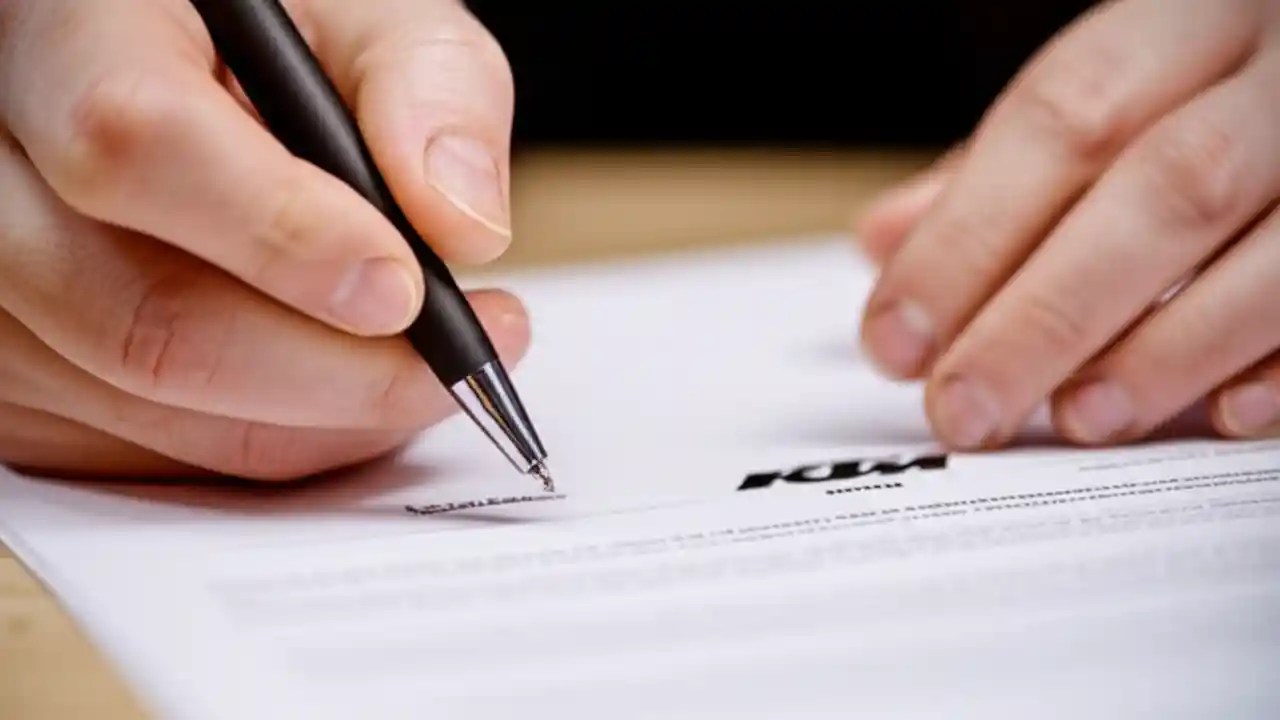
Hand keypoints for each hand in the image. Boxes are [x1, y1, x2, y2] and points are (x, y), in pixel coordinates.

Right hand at [0, 0, 526, 479]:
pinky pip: (133, 452)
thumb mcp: (380, 16)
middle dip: (332, 375)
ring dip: (316, 422)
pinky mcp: (18, 364)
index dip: (280, 236)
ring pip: (140, 404)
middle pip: (136, 317)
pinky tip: (337, 393)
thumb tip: (460, 229)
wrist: (211, 69)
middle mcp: (0, 157)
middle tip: (459, 364)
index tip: (406, 290)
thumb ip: (433, 91)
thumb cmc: (296, 36)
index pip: (135, 140)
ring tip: (418, 369)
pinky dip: (266, 442)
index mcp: (75, 24)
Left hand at [856, 0, 1279, 448]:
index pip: (1062, 119)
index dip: (968, 237)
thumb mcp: (1110, 91)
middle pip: (1160, 188)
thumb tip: (886, 244)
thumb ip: (1001, 171)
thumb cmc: (1206, 88)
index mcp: (1188, 17)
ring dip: (1162, 353)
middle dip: (1046, 315)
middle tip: (964, 409)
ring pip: (1272, 254)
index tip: (895, 337)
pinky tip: (1216, 417)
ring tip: (1075, 419)